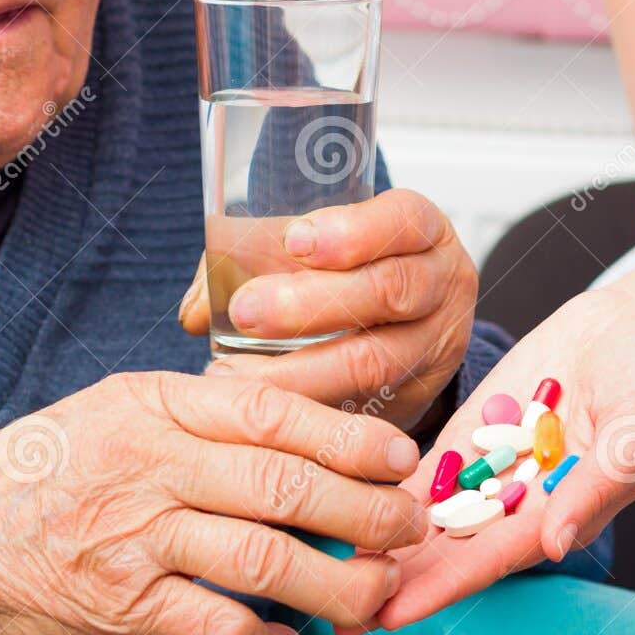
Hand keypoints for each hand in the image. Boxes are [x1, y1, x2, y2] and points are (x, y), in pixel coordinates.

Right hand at [0, 372, 427, 634]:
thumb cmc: (34, 474)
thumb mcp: (110, 413)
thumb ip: (193, 420)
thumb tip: (296, 437)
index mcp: (152, 405)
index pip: (273, 411)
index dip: (349, 437)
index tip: (400, 457)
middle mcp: (148, 464)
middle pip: (286, 485)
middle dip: (366, 512)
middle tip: (409, 528)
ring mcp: (133, 536)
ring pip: (266, 560)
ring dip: (337, 585)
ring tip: (373, 595)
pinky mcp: (118, 606)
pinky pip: (217, 630)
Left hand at [179, 189, 476, 430]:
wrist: (403, 326)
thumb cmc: (346, 272)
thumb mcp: (315, 248)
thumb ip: (252, 259)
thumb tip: (193, 311)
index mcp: (420, 230)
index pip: (402, 221)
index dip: (352, 232)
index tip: (292, 241)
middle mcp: (441, 283)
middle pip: (389, 291)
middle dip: (311, 304)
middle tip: (244, 313)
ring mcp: (436, 344)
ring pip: (377, 359)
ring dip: (301, 371)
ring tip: (236, 377)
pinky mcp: (418, 396)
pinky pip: (370, 408)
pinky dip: (314, 410)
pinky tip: (268, 414)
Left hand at [345, 286, 634, 631]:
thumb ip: (598, 488)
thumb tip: (557, 546)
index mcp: (556, 514)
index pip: (487, 562)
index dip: (439, 590)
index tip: (388, 617)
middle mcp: (515, 501)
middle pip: (444, 550)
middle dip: (395, 585)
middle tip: (335, 617)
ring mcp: (488, 465)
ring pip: (424, 514)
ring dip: (379, 541)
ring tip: (325, 571)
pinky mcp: (471, 428)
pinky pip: (423, 464)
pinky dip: (385, 484)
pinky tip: (340, 499)